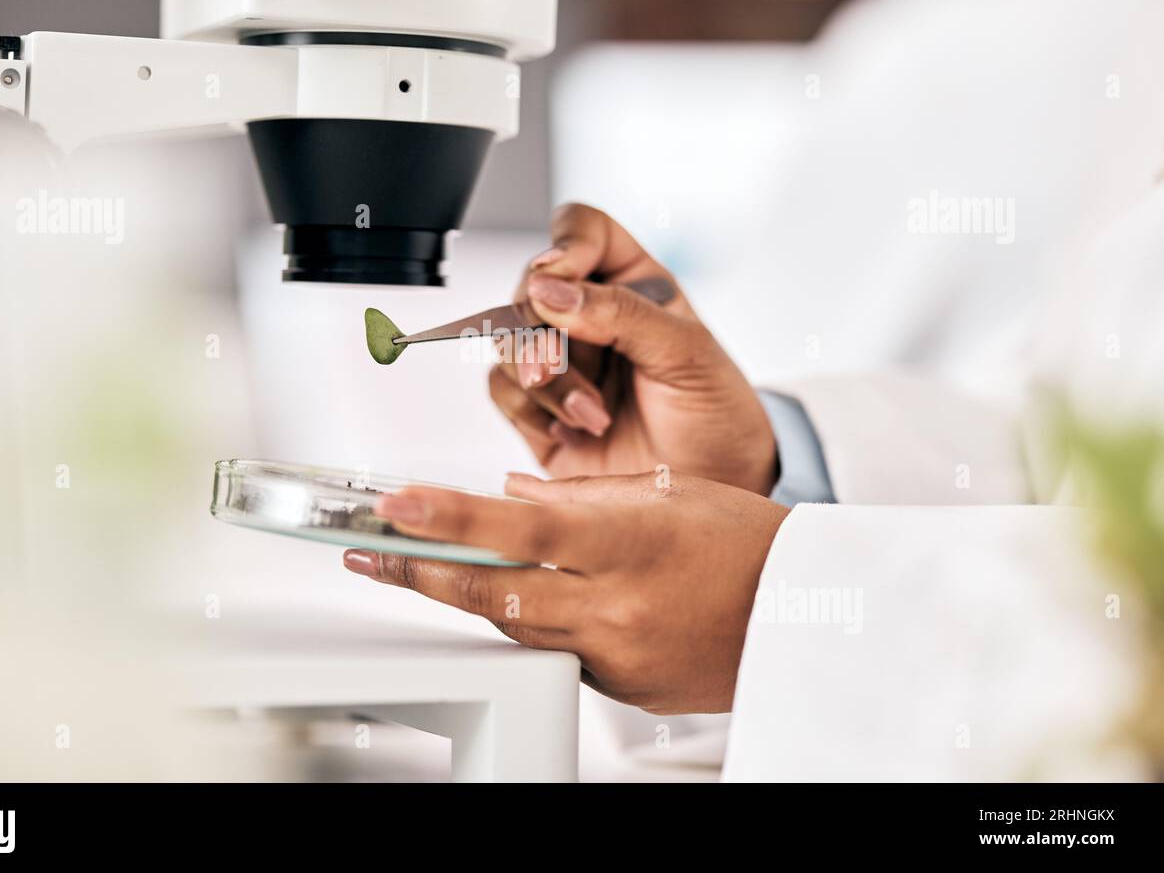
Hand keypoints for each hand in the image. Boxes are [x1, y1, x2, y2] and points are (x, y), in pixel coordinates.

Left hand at [343, 472, 788, 713]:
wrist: (809, 615)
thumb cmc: (749, 544)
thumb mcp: (667, 491)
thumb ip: (579, 494)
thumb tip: (511, 494)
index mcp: (632, 543)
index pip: (521, 530)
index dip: (449, 519)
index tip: (395, 506)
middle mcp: (620, 606)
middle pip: (496, 594)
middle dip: (421, 571)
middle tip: (369, 552)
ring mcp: (619, 655)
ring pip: (516, 629)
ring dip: (464, 598)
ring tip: (419, 569)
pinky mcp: (621, 687)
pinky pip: (557, 654)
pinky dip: (530, 625)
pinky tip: (516, 600)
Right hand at [492, 203, 777, 494]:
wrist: (716, 489)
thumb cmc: (717, 416)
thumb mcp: (686, 354)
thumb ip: (620, 314)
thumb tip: (548, 289)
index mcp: (633, 285)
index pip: (581, 233)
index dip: (564, 247)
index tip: (558, 279)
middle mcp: (590, 318)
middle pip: (530, 290)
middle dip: (539, 330)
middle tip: (554, 365)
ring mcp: (563, 364)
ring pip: (509, 341)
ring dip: (542, 378)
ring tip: (591, 414)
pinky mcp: (539, 411)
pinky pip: (503, 389)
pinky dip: (530, 409)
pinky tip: (575, 429)